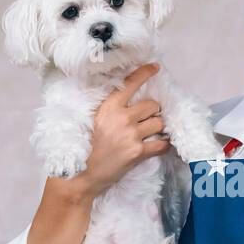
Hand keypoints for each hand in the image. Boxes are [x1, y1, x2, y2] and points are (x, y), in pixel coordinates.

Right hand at [72, 63, 169, 196]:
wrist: (81, 175)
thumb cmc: (86, 148)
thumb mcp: (95, 121)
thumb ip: (111, 110)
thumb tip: (131, 103)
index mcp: (108, 107)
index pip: (130, 84)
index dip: (145, 73)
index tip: (156, 67)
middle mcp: (121, 118)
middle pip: (152, 105)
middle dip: (154, 111)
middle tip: (148, 119)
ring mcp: (131, 135)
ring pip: (159, 123)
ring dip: (158, 128)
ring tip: (150, 134)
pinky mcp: (138, 152)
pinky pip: (161, 144)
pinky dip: (163, 145)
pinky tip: (158, 146)